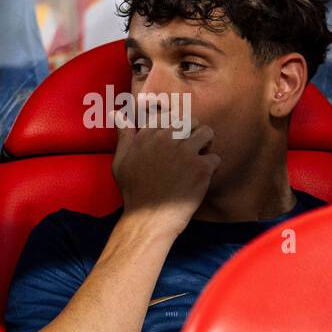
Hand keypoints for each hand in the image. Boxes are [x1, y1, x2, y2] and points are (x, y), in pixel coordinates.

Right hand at [112, 99, 219, 235]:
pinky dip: (211, 168)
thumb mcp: (121, 161)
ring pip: (206, 132)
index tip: (173, 138)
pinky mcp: (201, 168)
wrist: (148, 218)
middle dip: (192, 132)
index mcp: (147, 136)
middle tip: (188, 149)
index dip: (174, 124)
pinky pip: (215, 157)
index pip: (167, 115)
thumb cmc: (134, 190)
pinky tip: (200, 177)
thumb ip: (123, 134)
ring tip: (198, 158)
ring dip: (205, 144)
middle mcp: (166, 140)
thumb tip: (117, 113)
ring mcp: (185, 153)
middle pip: (190, 120)